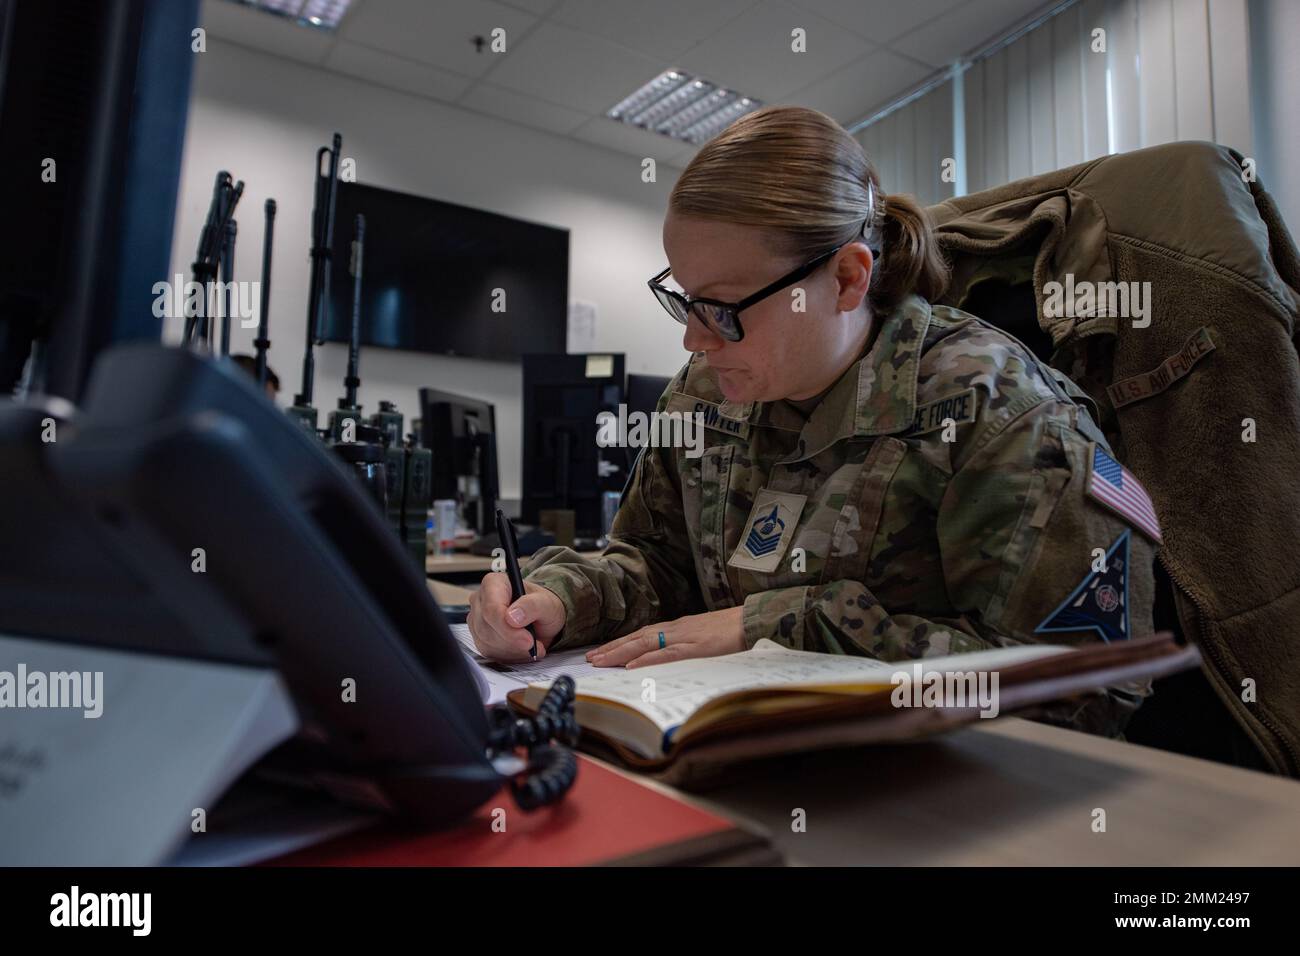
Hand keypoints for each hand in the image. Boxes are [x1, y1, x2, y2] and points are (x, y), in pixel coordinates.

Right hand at [467, 572, 566, 662]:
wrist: (542, 619)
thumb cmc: (542, 606)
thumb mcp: (546, 603)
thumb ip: (532, 606)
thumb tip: (512, 616)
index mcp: (494, 583)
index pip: (491, 609)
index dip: (507, 628)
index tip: (527, 639)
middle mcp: (480, 599)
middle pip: (486, 628)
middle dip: (512, 640)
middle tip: (533, 644)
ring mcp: (476, 619)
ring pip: (486, 642)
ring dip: (512, 649)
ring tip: (531, 644)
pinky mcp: (479, 637)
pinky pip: (489, 652)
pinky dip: (508, 655)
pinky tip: (521, 648)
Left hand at [585, 606, 745, 668]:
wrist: (753, 620)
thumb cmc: (732, 630)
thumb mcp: (704, 637)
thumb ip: (687, 645)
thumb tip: (671, 657)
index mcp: (677, 627)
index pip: (642, 635)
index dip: (620, 643)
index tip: (601, 652)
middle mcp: (675, 629)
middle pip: (637, 638)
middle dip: (612, 648)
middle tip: (590, 659)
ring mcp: (684, 637)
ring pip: (645, 645)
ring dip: (620, 653)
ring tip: (601, 662)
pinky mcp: (695, 648)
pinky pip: (667, 654)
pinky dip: (648, 660)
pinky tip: (632, 667)